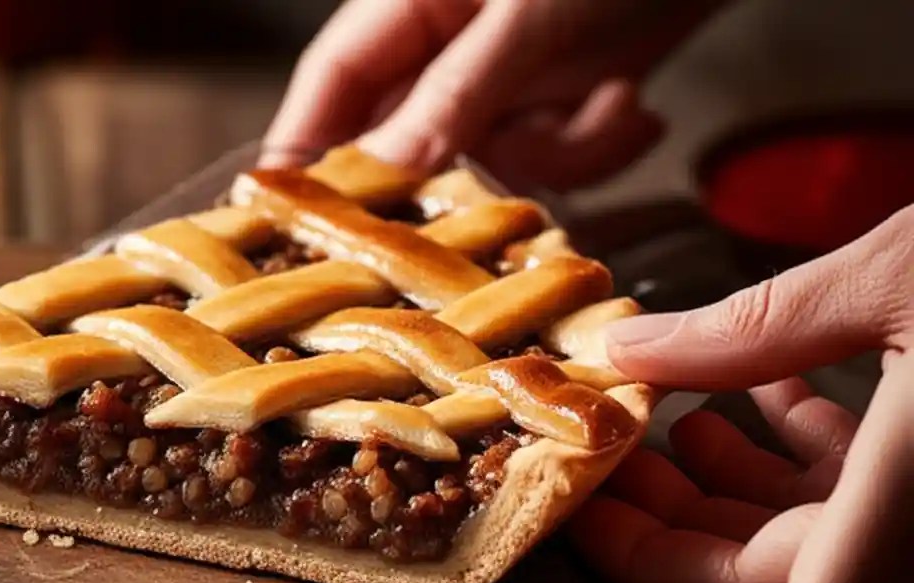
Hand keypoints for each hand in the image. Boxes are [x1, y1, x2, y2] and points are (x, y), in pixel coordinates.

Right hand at [261, 0, 724, 188]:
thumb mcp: (529, 15)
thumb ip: (455, 93)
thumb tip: (387, 171)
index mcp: (410, 6)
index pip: (331, 83)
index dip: (305, 151)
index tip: (295, 217)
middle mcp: (443, 49)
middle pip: (405, 143)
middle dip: (460, 177)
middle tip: (490, 206)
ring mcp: (499, 82)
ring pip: (485, 167)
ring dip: (555, 154)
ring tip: (613, 101)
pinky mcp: (553, 106)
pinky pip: (545, 164)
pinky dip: (596, 146)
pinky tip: (631, 102)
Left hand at [570, 205, 913, 582]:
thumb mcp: (903, 275)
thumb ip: (758, 328)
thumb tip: (633, 350)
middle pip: (767, 572)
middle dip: (667, 532)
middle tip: (592, 472)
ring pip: (806, 530)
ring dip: (720, 486)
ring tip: (656, 420)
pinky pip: (858, 487)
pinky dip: (792, 450)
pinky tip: (749, 394)